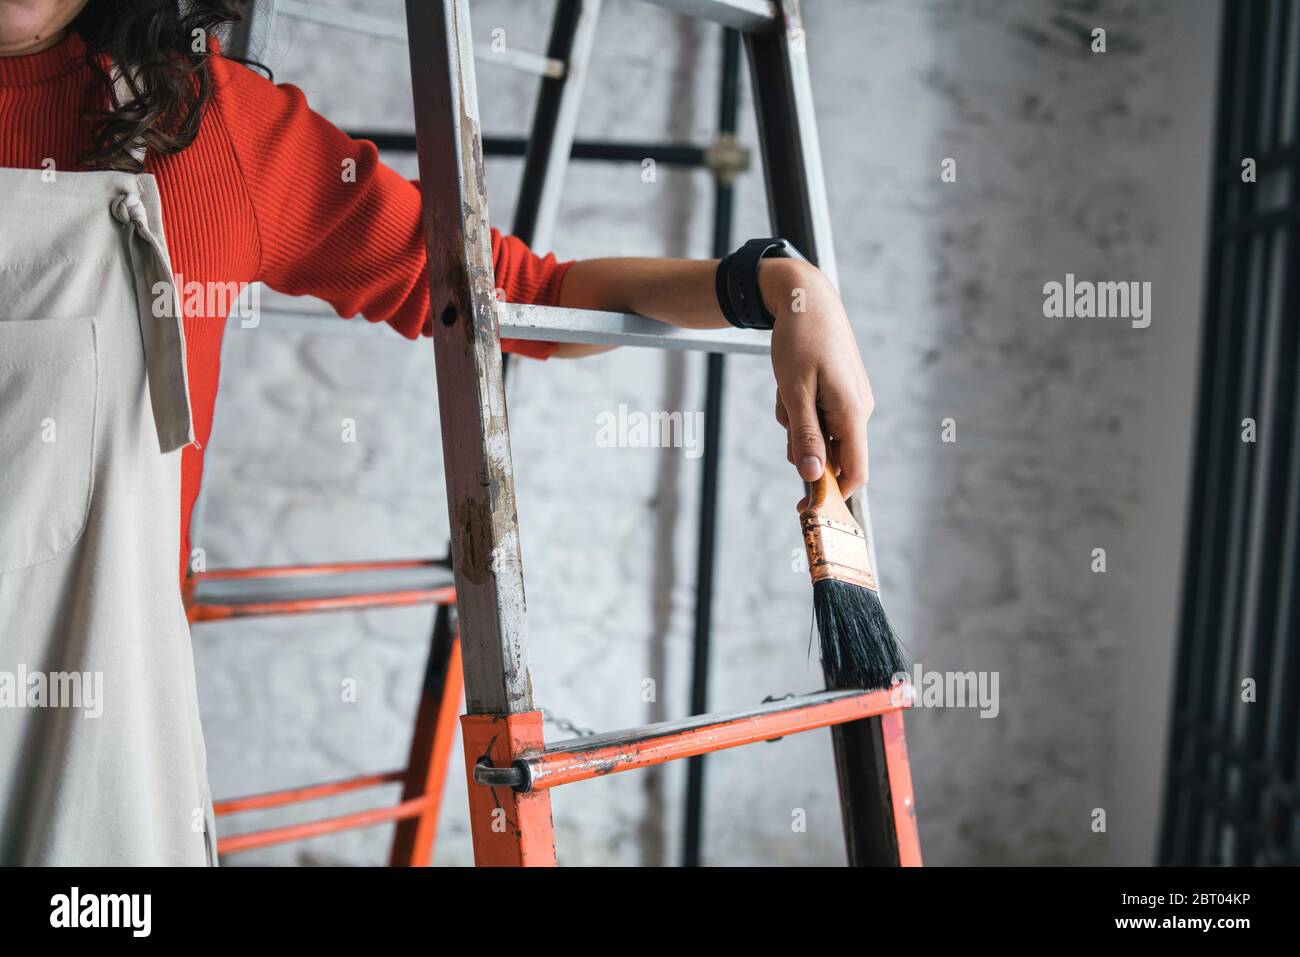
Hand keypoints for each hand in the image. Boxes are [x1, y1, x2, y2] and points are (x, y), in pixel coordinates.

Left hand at [760, 258, 873, 503]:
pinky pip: (816, 413)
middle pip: (829, 454)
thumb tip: (812, 477)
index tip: (803, 508)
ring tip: (787, 386)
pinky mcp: (841, 391)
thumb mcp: (794, 390)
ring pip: (817, 432)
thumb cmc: (799, 339)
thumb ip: (805, 435)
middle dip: (800, 443)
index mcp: (852, 412)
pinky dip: (798, 404)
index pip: (855, 473)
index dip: (832, 496)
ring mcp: (851, 400)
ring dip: (795, 419)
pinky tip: (793, 378)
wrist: (807, 297)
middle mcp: (859, 410)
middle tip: (785, 409)